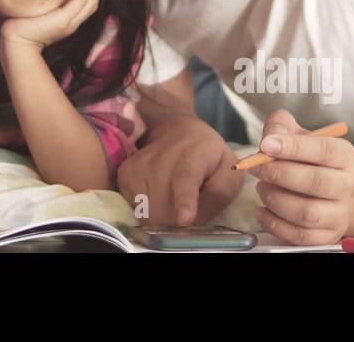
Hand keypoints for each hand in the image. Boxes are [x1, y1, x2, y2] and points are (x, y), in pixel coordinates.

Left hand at [0, 0, 100, 50]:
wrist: (17, 41)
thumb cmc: (24, 25)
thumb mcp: (41, 12)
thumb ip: (49, 3)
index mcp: (69, 22)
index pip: (88, 4)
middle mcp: (73, 23)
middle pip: (93, 2)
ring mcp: (70, 22)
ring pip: (90, 1)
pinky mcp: (63, 20)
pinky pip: (80, 1)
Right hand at [117, 115, 241, 225]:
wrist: (176, 130)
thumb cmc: (208, 156)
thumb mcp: (228, 171)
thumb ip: (220, 193)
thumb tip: (197, 217)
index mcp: (194, 158)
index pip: (186, 180)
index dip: (185, 201)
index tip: (185, 219)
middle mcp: (162, 159)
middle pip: (163, 209)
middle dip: (174, 222)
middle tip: (186, 213)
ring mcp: (140, 166)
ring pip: (146, 213)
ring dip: (160, 216)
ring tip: (171, 199)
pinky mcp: (125, 173)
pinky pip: (134, 207)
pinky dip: (146, 209)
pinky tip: (157, 194)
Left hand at [247, 109, 353, 245]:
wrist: (336, 188)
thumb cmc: (311, 158)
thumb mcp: (300, 134)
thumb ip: (282, 126)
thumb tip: (269, 138)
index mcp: (345, 156)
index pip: (325, 150)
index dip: (293, 147)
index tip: (266, 144)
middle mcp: (348, 186)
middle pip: (316, 183)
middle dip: (279, 174)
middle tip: (255, 168)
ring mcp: (340, 214)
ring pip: (308, 213)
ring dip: (276, 200)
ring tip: (261, 188)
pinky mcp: (328, 235)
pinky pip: (300, 236)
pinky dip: (274, 224)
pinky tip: (261, 210)